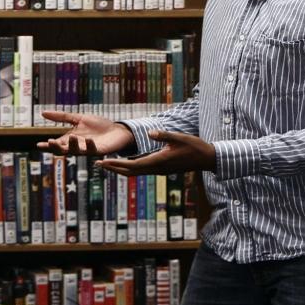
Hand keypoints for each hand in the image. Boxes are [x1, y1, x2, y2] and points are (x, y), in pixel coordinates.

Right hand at [36, 111, 133, 155]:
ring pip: (77, 151)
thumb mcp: (78, 118)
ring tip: (72, 136)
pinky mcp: (99, 150)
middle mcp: (78, 146)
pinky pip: (93, 150)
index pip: (57, 144)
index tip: (39, 145)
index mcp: (71, 139)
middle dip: (57, 148)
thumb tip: (43, 113)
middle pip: (64, 150)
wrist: (117, 130)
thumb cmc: (98, 126)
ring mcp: (88, 150)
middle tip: (51, 142)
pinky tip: (88, 140)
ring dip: (73, 145)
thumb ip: (62, 117)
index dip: (48, 146)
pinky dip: (90, 145)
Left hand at [96, 131, 214, 175]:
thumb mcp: (179, 138)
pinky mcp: (162, 169)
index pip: (133, 165)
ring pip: (136, 172)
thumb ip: (164, 135)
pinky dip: (131, 168)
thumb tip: (150, 132)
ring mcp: (160, 170)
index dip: (117, 164)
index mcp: (159, 161)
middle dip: (114, 168)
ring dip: (121, 169)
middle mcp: (157, 169)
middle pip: (130, 172)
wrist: (207, 159)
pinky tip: (125, 163)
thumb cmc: (194, 147)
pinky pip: (142, 170)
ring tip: (107, 164)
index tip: (103, 162)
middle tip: (98, 164)